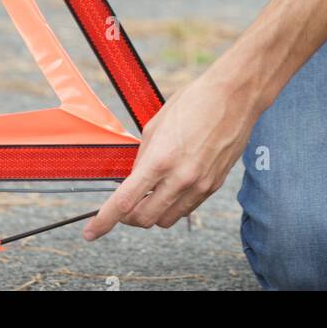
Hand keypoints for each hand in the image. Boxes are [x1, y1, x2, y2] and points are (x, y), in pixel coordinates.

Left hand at [82, 61, 260, 235]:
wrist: (235, 96)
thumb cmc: (195, 101)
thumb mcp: (156, 124)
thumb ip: (143, 156)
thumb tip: (134, 178)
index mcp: (161, 159)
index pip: (125, 202)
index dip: (104, 221)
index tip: (92, 231)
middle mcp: (181, 178)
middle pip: (144, 219)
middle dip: (127, 217)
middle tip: (122, 206)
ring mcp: (199, 185)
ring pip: (166, 220)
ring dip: (151, 213)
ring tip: (149, 194)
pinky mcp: (214, 186)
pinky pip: (187, 209)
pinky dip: (173, 205)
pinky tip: (171, 188)